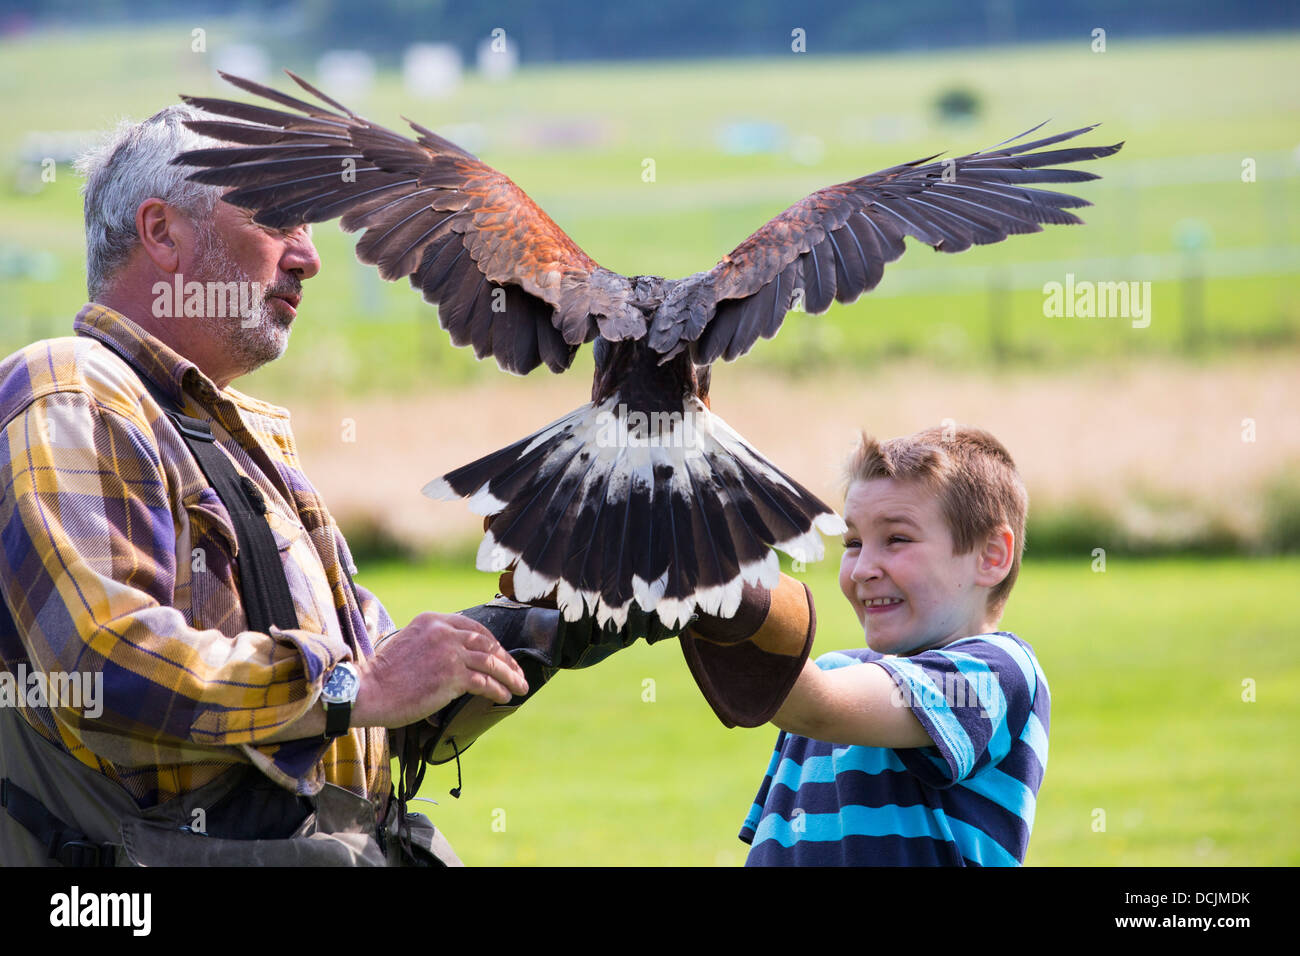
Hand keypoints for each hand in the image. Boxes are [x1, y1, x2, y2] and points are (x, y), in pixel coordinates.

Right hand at [353, 612, 528, 728]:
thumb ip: (434, 643)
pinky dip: (498, 689)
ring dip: (510, 675)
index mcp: (433, 620)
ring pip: (491, 662)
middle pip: (486, 643)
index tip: (501, 654)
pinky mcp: (451, 676)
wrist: (368, 690)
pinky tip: (505, 696)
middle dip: (505, 659)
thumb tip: (457, 658)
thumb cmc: (384, 675)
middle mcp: (443, 631)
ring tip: (520, 686)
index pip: (473, 627)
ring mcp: (449, 653)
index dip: (492, 642)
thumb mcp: (410, 643)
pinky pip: (484, 682)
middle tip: (517, 671)